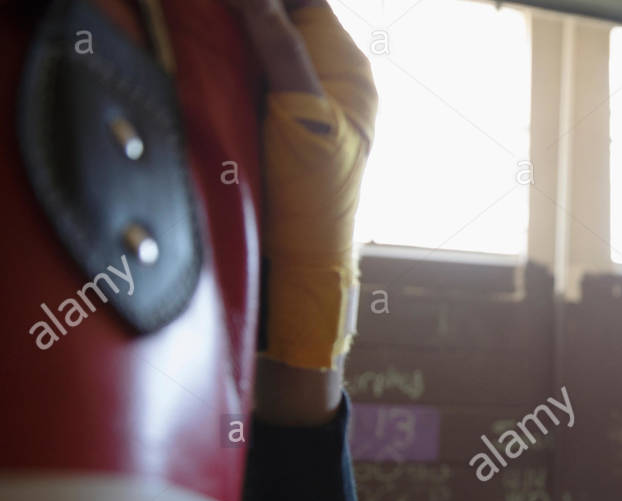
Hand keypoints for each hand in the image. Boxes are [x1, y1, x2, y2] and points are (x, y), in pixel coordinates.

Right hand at [225, 0, 377, 419]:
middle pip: (279, 17)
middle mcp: (325, 82)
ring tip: (193, 30)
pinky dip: (218, 65)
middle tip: (201, 16)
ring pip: (255, 45)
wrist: (299, 272)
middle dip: (242, 12)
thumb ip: (280, 47)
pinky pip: (241, 78)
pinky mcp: (265, 129)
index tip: (226, 3)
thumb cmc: (316, 201)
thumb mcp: (302, 115)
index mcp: (348, 72)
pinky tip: (193, 62)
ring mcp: (294, 105)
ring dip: (226, 35)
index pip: (307, 1)